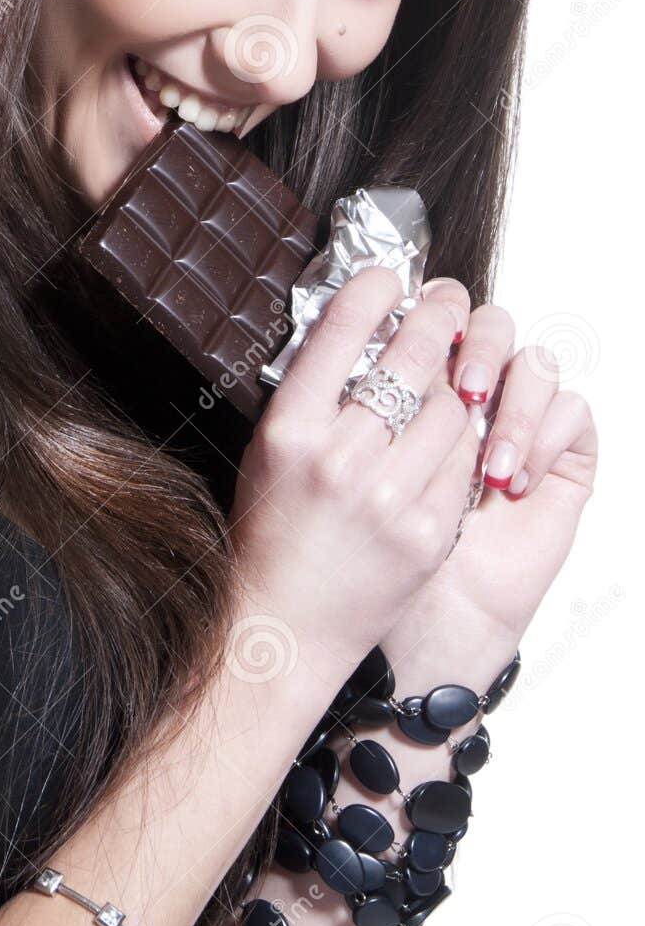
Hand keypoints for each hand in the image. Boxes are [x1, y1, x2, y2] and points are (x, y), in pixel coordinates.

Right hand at [229, 266, 479, 674]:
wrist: (283, 626)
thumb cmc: (271, 533)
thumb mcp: (270, 450)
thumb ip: (312, 395)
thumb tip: (366, 327)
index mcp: (290, 431)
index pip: (342, 330)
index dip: (374, 289)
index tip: (389, 278)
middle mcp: (339, 459)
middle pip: (412, 357)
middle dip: (439, 318)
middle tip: (447, 305)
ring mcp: (388, 499)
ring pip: (454, 408)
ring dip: (455, 390)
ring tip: (444, 389)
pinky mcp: (428, 534)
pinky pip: (466, 463)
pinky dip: (463, 446)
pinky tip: (447, 445)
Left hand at [380, 279, 597, 675]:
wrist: (430, 617)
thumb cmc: (380, 543)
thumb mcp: (353, 470)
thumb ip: (358, 403)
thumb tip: (357, 335)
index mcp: (423, 377)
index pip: (438, 309)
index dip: (433, 309)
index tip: (421, 328)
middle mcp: (477, 388)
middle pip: (489, 323)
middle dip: (476, 348)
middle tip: (464, 388)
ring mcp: (521, 417)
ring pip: (534, 362)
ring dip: (515, 404)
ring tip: (490, 461)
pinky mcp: (564, 454)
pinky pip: (572, 412)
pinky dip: (543, 437)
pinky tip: (512, 482)